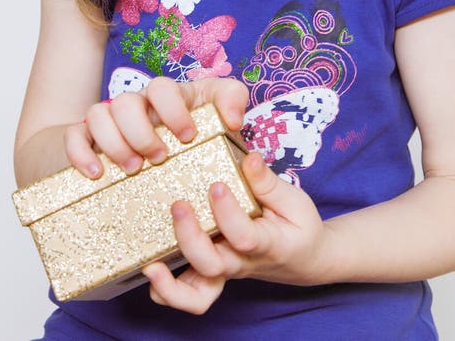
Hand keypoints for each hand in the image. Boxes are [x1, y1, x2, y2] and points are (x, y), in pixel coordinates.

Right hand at [63, 76, 248, 179]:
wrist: (157, 155)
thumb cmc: (190, 134)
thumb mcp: (216, 114)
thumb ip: (232, 101)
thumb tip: (233, 118)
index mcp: (163, 97)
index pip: (162, 87)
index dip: (173, 109)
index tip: (188, 136)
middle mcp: (134, 105)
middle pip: (126, 101)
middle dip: (142, 131)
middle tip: (160, 157)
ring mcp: (108, 121)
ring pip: (98, 114)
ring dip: (114, 142)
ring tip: (133, 169)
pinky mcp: (86, 140)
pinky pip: (74, 136)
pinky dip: (81, 153)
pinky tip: (96, 174)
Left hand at [141, 151, 336, 314]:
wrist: (304, 260)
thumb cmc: (299, 227)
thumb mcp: (295, 201)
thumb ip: (268, 182)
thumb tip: (249, 158)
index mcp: (267, 245)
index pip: (243, 236)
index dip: (227, 213)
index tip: (216, 184)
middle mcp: (241, 263)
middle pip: (211, 265)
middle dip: (189, 237)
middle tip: (179, 205)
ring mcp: (224, 271)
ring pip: (196, 295)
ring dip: (170, 285)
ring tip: (150, 263)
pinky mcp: (210, 273)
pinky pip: (187, 293)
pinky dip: (166, 290)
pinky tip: (150, 266)